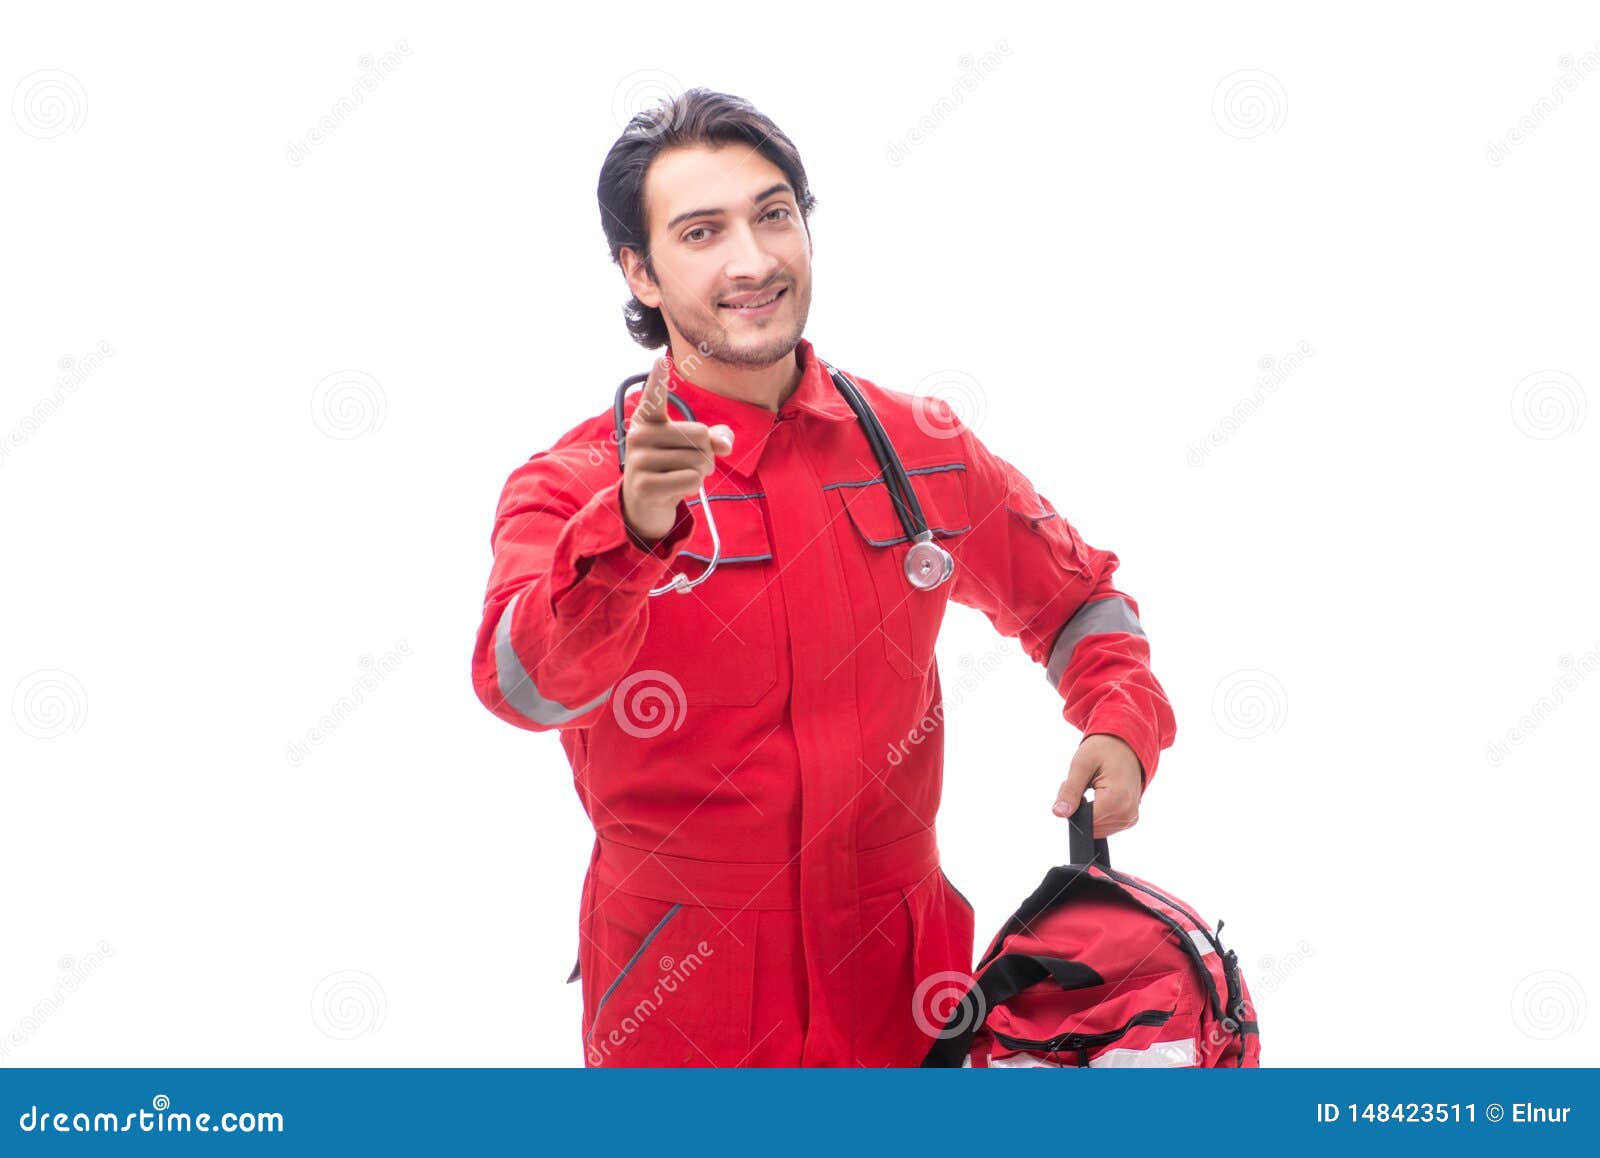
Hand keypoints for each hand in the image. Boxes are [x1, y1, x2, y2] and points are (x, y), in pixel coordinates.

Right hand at [620, 355, 733, 542]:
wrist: (645, 505)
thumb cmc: (671, 468)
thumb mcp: (691, 449)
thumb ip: (714, 438)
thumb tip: (725, 444)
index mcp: (648, 421)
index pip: (654, 396)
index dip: (658, 379)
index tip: (661, 361)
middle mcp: (639, 436)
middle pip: (700, 436)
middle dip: (707, 455)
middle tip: (690, 465)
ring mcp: (639, 460)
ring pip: (698, 461)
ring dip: (701, 473)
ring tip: (680, 477)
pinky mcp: (645, 485)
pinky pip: (692, 480)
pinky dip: (694, 488)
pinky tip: (675, 490)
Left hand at [1051, 733, 1144, 836]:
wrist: (1125, 745)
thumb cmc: (1104, 750)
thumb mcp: (1081, 765)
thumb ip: (1069, 791)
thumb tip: (1059, 813)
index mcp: (1117, 799)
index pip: (1084, 821)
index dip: (1073, 805)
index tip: (1076, 785)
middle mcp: (1127, 813)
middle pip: (1089, 825)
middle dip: (1079, 808)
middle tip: (1083, 783)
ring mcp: (1129, 818)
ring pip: (1095, 828)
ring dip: (1088, 811)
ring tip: (1093, 787)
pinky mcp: (1128, 819)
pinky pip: (1104, 825)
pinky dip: (1097, 813)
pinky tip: (1099, 795)